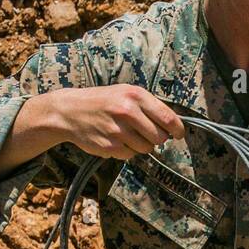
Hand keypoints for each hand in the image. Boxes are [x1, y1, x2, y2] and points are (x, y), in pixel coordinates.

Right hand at [0, 84, 184, 177]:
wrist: (69, 111)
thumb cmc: (103, 101)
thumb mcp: (125, 93)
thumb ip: (149, 106)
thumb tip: (173, 125)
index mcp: (135, 95)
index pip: (168, 118)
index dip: (177, 130)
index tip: (179, 135)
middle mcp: (128, 112)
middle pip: (159, 137)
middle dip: (156, 138)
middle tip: (144, 132)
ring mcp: (119, 130)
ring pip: (146, 148)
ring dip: (140, 145)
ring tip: (126, 134)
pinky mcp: (110, 146)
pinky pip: (130, 155)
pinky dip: (126, 150)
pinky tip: (114, 139)